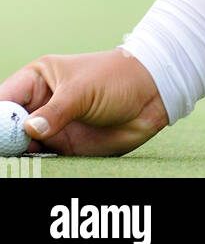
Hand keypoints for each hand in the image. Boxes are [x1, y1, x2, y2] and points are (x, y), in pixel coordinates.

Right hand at [0, 49, 169, 155]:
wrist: (151, 95)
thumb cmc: (117, 78)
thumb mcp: (84, 90)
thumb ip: (56, 111)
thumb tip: (28, 130)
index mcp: (40, 78)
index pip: (6, 98)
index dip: (0, 115)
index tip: (0, 130)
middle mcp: (41, 103)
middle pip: (9, 124)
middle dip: (5, 137)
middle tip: (6, 150)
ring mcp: (52, 126)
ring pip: (22, 145)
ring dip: (18, 153)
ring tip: (22, 157)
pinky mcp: (65, 146)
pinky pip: (43, 158)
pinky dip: (35, 163)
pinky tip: (33, 165)